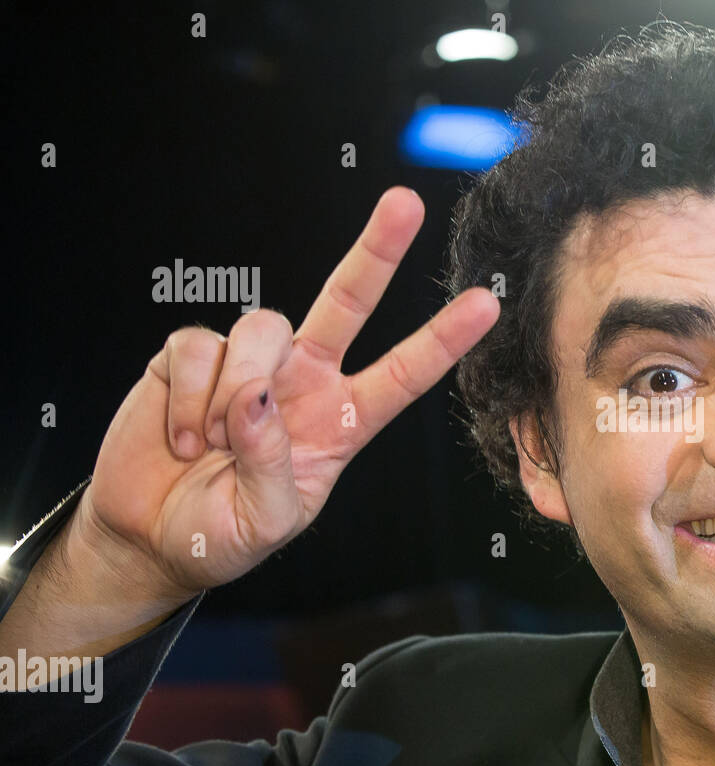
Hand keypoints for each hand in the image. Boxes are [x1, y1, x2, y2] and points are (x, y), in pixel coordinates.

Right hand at [74, 187, 498, 598]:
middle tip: (406, 203)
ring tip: (213, 445)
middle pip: (347, 301)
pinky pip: (196, 347)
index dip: (443, 340)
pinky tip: (182, 436)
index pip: (403, 375)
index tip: (485, 305)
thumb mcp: (264, 523)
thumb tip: (256, 400)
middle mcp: (303, 381)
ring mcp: (251, 363)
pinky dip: (185, 397)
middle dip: (377, 250)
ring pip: (261, 327)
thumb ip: (272, 466)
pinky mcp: (193, 356)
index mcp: (341, 421)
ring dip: (233, 391)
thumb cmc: (221, 535)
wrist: (153, 537)